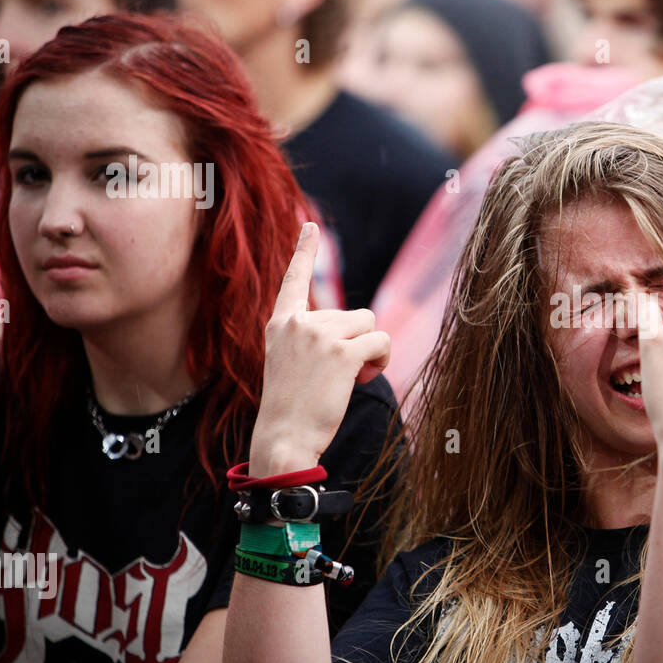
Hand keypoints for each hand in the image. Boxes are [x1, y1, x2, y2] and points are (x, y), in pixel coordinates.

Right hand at [250, 223, 391, 471]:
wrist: (282, 437)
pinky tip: (362, 378)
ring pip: (370, 326)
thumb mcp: (290, 362)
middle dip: (357, 342)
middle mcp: (298, 323)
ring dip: (372, 352)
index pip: (294, 280)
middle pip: (353, 314)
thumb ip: (311, 338)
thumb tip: (360, 326)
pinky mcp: (341, 353)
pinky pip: (380, 342)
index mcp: (280, 324)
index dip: (304, 252)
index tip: (310, 225)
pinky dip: (382, 360)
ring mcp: (319, 335)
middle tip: (339, 374)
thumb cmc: (290, 407)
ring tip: (351, 378)